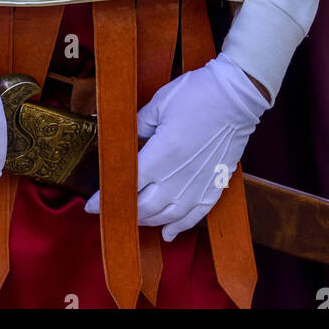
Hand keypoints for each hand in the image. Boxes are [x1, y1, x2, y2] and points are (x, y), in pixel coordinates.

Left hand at [83, 54, 265, 239]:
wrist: (235, 98)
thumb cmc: (196, 95)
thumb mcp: (158, 104)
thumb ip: (139, 125)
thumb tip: (125, 137)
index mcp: (160, 156)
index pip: (127, 185)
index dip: (107, 198)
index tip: (93, 206)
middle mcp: (177, 178)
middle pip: (145, 206)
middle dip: (126, 211)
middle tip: (112, 210)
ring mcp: (197, 186)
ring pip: (167, 216)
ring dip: (148, 220)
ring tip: (135, 219)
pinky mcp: (214, 187)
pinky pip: (194, 216)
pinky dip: (180, 227)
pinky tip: (169, 233)